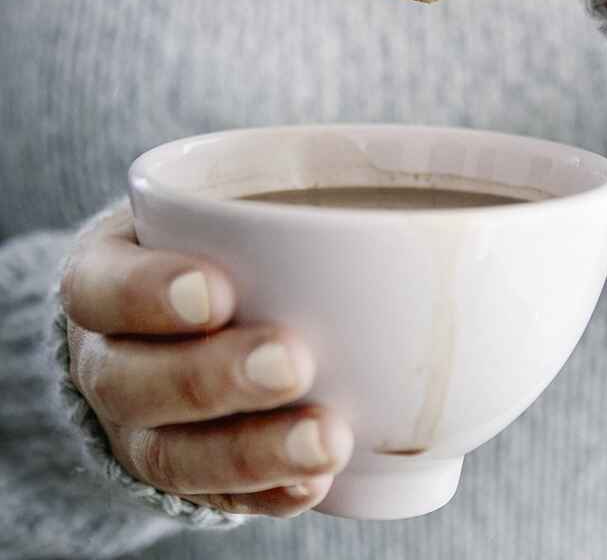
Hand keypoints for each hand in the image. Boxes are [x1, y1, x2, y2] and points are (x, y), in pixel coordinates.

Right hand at [61, 206, 352, 517]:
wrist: (166, 323)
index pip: (102, 288)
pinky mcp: (186, 469)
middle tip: (292, 359)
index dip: (148, 293)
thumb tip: (428, 185)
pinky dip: (264, 493)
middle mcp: (114, 359)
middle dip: (213, 376)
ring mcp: (144, 425)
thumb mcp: (214, 207)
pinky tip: (314, 482)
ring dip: (251, 449)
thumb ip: (273, 194)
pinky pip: (214, 496)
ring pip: (175, 453)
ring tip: (325, 439)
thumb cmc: (207, 250)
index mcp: (109, 280)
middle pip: (137, 381)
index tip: (214, 288)